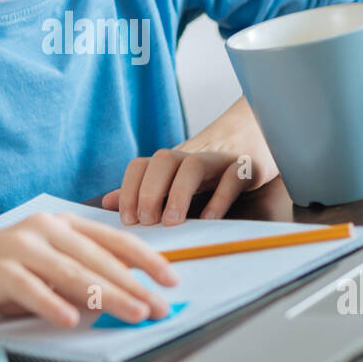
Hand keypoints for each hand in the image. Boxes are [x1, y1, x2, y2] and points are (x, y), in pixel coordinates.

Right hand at [0, 212, 179, 327]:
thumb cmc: (1, 273)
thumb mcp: (47, 270)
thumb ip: (82, 276)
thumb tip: (127, 294)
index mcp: (62, 224)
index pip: (113, 239)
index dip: (145, 259)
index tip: (171, 279)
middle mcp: (44, 228)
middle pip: (97, 259)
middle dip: (133, 285)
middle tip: (158, 307)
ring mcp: (20, 246)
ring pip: (71, 272)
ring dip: (106, 296)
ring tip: (132, 314)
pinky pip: (30, 288)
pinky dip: (52, 304)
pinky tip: (71, 320)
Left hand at [100, 145, 276, 226]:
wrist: (254, 140)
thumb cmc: (208, 172)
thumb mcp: (174, 180)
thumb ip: (142, 191)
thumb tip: (108, 202)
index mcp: (171, 162)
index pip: (141, 165)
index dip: (129, 190)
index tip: (128, 219)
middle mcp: (191, 157)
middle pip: (163, 160)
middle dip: (150, 191)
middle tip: (147, 221)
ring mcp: (219, 160)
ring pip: (194, 166)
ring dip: (178, 193)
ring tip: (172, 221)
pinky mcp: (246, 168)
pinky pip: (232, 178)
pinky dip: (219, 198)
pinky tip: (209, 218)